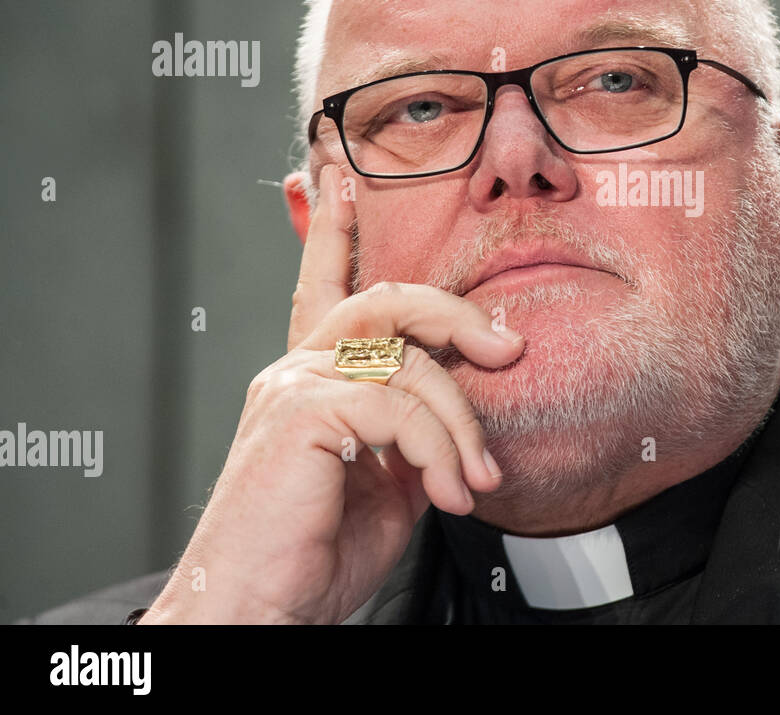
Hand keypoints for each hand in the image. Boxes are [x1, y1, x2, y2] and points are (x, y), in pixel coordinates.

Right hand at [140, 164, 523, 623]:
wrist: (260, 609)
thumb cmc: (314, 554)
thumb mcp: (387, 485)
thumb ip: (414, 436)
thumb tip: (461, 419)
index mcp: (314, 380)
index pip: (324, 287)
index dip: (330, 231)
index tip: (335, 179)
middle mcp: (296, 369)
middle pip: (387, 299)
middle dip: (458, 314)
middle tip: (509, 350)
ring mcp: (293, 384)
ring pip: (409, 360)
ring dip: (462, 424)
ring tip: (476, 483)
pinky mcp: (299, 410)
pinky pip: (398, 405)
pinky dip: (438, 450)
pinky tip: (448, 494)